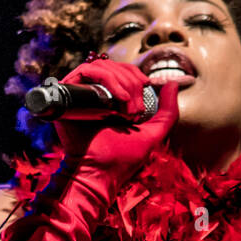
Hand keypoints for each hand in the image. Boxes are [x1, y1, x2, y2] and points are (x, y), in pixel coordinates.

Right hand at [51, 56, 180, 188]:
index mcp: (110, 99)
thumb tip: (173, 84)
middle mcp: (93, 94)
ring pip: (102, 66)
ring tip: (128, 107)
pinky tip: (119, 99)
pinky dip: (107, 79)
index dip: (135, 73)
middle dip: (132, 81)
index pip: (121, 70)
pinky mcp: (67, 95)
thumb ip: (167, 113)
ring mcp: (80, 94)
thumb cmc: (122, 159)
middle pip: (114, 66)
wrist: (99, 173)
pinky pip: (86, 71)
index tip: (147, 85)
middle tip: (136, 108)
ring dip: (122, 82)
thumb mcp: (153, 134)